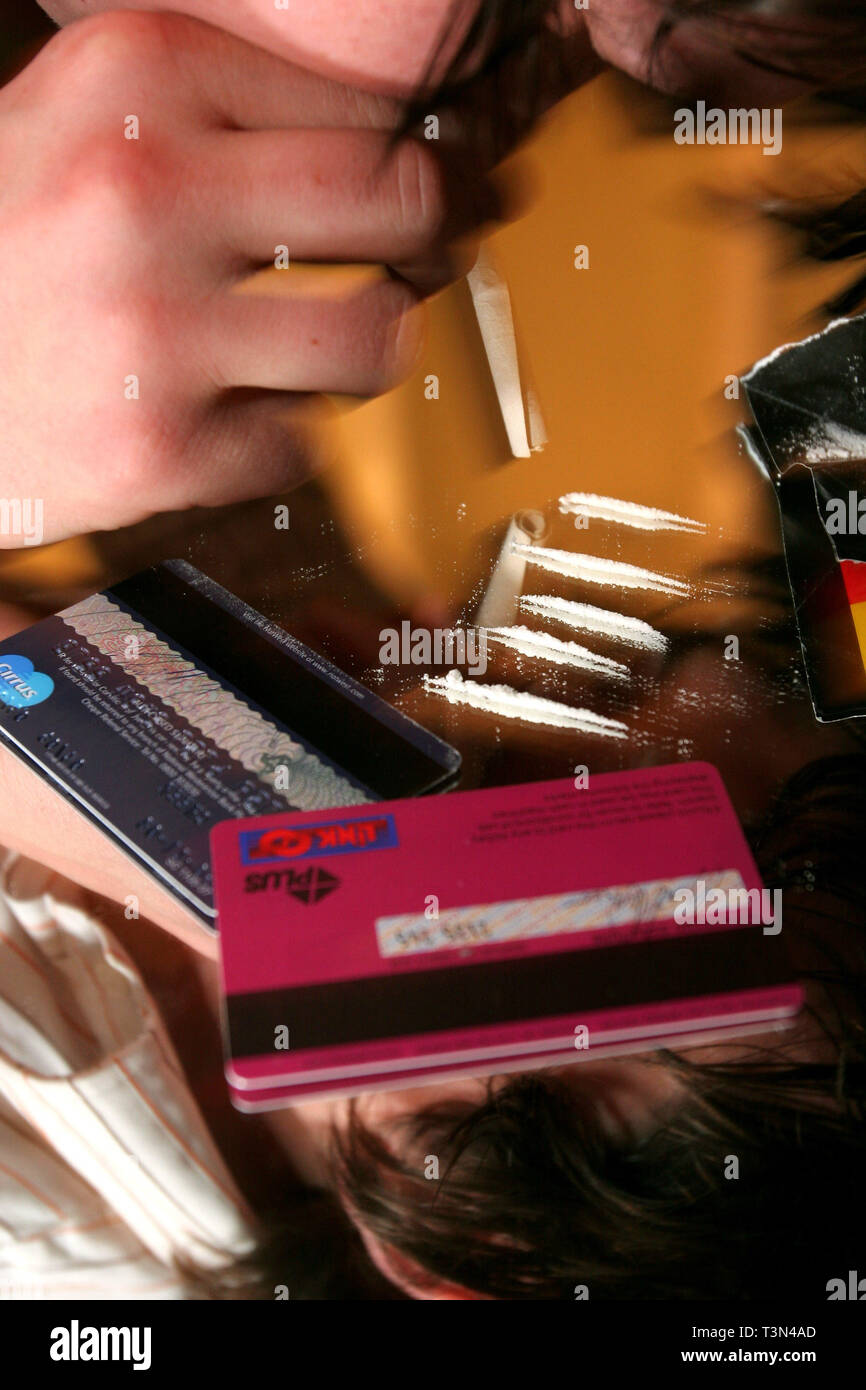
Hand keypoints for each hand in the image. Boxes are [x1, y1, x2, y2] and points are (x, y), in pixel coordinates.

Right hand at [0, 11, 497, 545]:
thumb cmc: (0, 246)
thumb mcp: (82, 122)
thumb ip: (218, 116)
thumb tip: (391, 146)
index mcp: (137, 77)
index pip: (363, 106)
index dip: (413, 160)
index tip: (426, 191)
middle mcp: (146, 191)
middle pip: (397, 205)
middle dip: (424, 241)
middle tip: (407, 262)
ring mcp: (151, 328)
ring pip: (371, 338)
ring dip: (363, 351)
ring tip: (318, 349)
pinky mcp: (156, 447)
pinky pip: (298, 446)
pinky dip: (276, 439)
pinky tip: (224, 415)